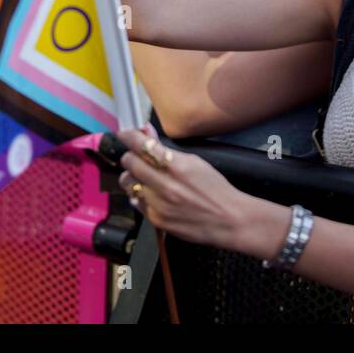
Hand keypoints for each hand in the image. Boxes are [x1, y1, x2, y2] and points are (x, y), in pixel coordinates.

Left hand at [117, 128, 249, 249]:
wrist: (228, 220)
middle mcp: (164, 185)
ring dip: (132, 177)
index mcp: (176, 166)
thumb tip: (146, 132)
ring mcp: (158, 204)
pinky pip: (136, 202)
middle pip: (130, 163)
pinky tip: (149, 193)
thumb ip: (168, 150)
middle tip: (136, 156)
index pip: (141, 146)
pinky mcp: (156, 220)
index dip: (129, 137)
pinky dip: (139, 195)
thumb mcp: (195, 162)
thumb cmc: (215, 188)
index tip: (125, 134)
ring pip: (128, 183)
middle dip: (130, 156)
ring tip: (142, 176)